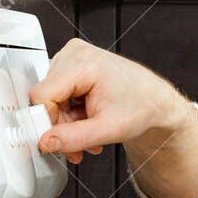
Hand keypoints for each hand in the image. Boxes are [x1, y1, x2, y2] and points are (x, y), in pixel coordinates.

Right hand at [28, 38, 190, 165]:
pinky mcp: (72, 64)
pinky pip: (58, 94)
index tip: (56, 142)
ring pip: (51, 99)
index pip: (42, 95)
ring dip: (67, 123)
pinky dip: (70, 113)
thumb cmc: (141, 107)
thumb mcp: (109, 129)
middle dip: (62, 126)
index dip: (46, 122)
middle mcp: (75, 53)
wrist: (154, 100)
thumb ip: (74, 138)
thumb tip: (46, 143)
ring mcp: (73, 56)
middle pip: (47, 99)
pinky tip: (87, 119)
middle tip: (81, 144)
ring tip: (90, 131)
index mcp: (83, 63)